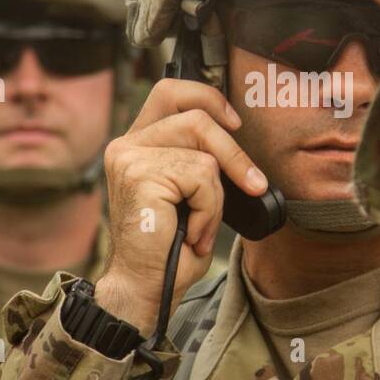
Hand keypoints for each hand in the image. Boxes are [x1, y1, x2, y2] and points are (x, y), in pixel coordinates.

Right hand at [94, 78, 266, 334]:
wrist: (146, 287)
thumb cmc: (170, 246)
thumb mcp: (191, 192)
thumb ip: (201, 158)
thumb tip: (238, 134)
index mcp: (137, 143)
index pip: (171, 92)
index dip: (208, 98)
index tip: (236, 123)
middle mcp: (127, 144)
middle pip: (195, 114)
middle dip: (233, 151)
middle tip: (252, 183)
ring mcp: (130, 157)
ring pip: (204, 153)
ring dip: (217, 195)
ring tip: (202, 223)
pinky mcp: (139, 174)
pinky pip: (201, 177)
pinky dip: (209, 210)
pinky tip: (191, 232)